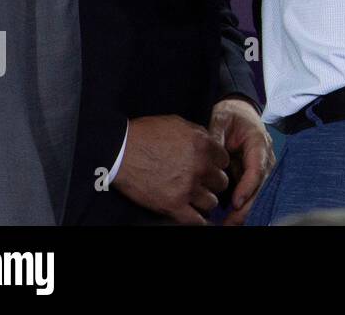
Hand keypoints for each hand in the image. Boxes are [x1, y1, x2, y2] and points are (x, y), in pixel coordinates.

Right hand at [111, 114, 230, 224]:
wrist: (120, 150)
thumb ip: (198, 134)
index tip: (210, 168)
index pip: (224, 160)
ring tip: (197, 198)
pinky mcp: (173, 205)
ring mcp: (188, 188)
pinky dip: (198, 220)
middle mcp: (200, 167)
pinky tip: (195, 216)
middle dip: (213, 182)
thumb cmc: (145, 134)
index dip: (217, 164)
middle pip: (221, 182)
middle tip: (204, 183)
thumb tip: (209, 142)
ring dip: (205, 200)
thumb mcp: (177, 123)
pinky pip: (196, 220)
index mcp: (203, 145)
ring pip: (212, 202)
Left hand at [210, 97, 275, 225]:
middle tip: (232, 221)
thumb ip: (216, 136)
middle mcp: (265, 157)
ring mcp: (261, 166)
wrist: (238, 110)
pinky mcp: (253, 173)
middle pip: (262, 186)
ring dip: (246, 210)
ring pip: (259, 192)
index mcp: (259, 142)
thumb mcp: (221, 119)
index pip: (258, 168)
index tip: (236, 202)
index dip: (248, 186)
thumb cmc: (231, 114)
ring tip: (230, 224)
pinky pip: (252, 191)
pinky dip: (243, 206)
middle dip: (249, 206)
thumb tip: (210, 156)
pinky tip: (231, 218)